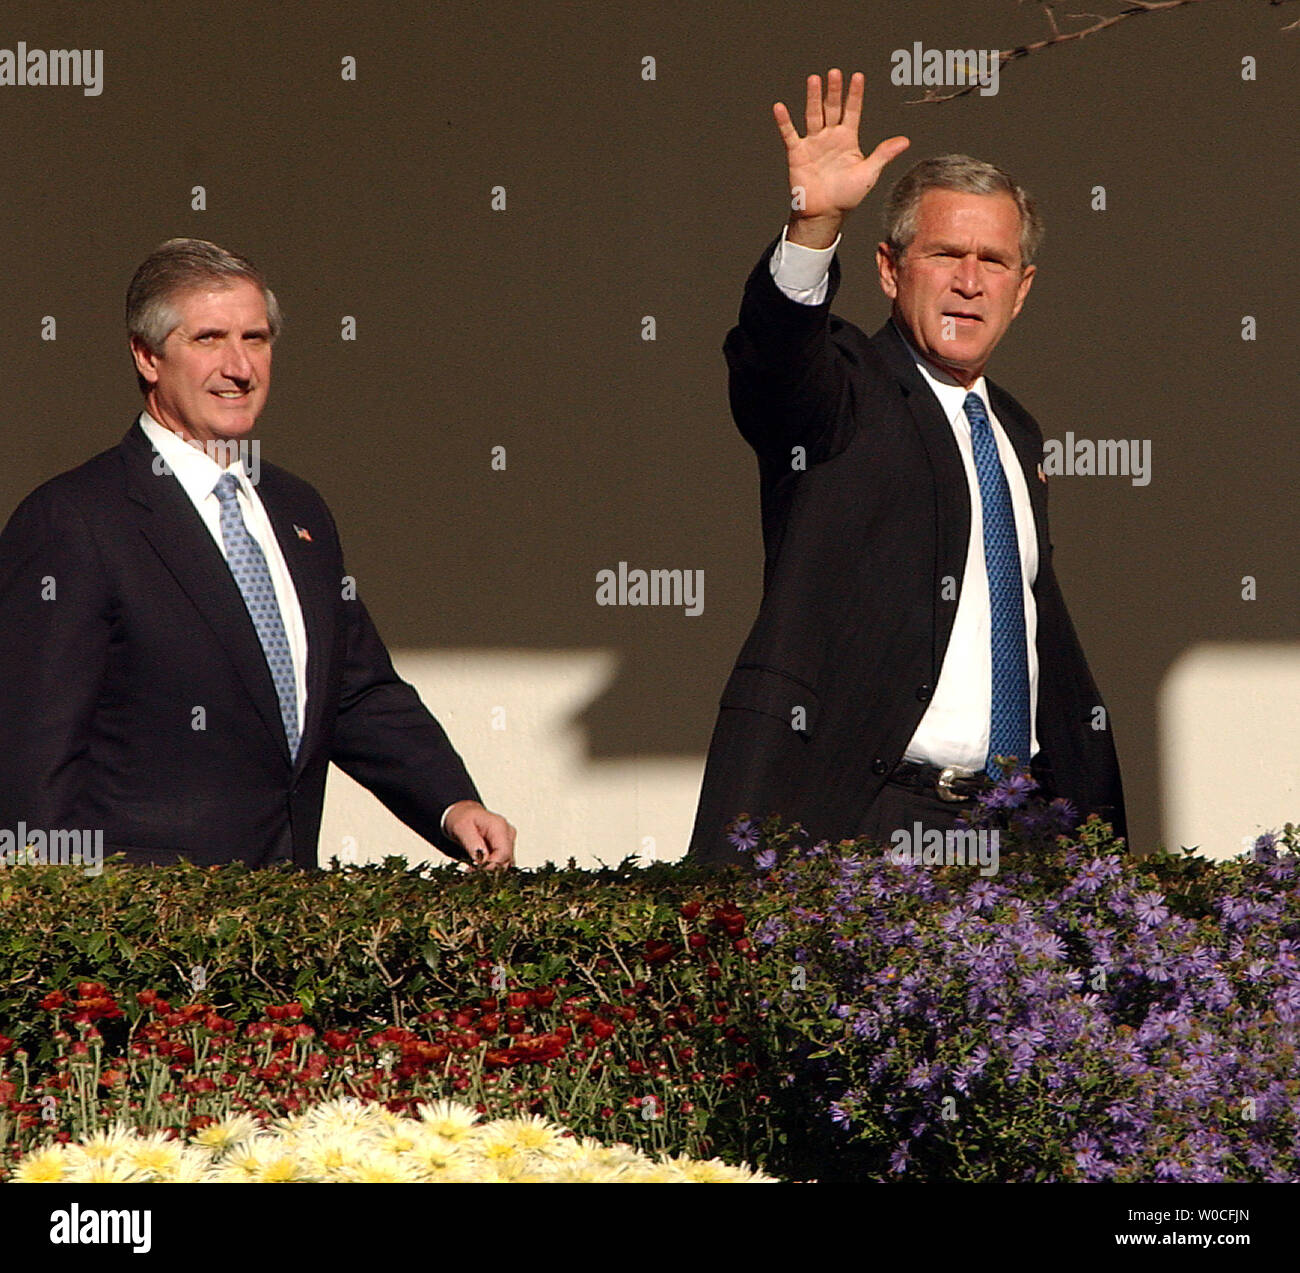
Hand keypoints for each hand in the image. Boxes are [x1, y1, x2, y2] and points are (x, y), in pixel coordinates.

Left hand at [444, 800, 515, 870]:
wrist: (464, 814)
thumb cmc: (462, 818)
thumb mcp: (461, 829)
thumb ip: (473, 845)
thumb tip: (482, 862)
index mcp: (499, 826)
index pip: (503, 853)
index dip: (490, 866)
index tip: (474, 870)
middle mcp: (508, 833)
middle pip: (506, 860)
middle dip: (488, 869)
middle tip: (470, 870)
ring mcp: (509, 841)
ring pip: (505, 864)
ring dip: (489, 870)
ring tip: (473, 867)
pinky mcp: (506, 848)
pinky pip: (502, 863)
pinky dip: (491, 868)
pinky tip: (480, 865)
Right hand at [774, 68, 909, 247]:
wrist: (825, 214)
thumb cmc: (847, 196)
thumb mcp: (869, 173)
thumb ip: (884, 154)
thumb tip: (905, 141)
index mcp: (848, 139)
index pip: (852, 111)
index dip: (855, 95)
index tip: (857, 76)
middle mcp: (830, 136)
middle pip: (832, 107)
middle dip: (833, 90)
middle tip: (834, 72)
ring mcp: (813, 143)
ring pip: (813, 115)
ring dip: (813, 98)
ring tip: (814, 79)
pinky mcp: (797, 153)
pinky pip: (790, 134)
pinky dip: (784, 122)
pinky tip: (780, 107)